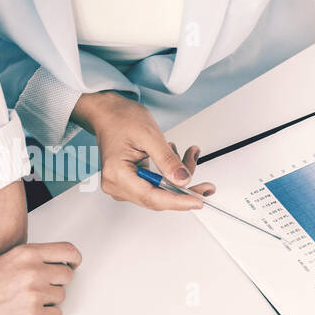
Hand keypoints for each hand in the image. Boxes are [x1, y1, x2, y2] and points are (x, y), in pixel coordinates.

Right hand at [0, 242, 81, 314]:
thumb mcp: (3, 259)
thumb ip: (29, 258)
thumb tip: (51, 263)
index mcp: (25, 253)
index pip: (67, 250)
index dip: (74, 259)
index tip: (74, 264)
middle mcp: (32, 271)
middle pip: (67, 276)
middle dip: (56, 283)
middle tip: (40, 288)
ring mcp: (34, 294)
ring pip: (61, 297)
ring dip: (49, 301)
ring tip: (26, 301)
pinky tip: (29, 313)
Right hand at [72, 92, 214, 209]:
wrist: (108, 113)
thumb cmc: (121, 119)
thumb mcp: (149, 135)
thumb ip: (167, 160)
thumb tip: (183, 179)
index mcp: (117, 175)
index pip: (152, 197)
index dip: (178, 201)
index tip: (198, 201)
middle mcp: (117, 185)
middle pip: (157, 199)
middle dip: (183, 190)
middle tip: (205, 186)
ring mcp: (122, 186)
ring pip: (159, 193)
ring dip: (177, 178)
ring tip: (187, 156)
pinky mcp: (130, 182)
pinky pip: (155, 186)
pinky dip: (169, 175)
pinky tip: (176, 159)